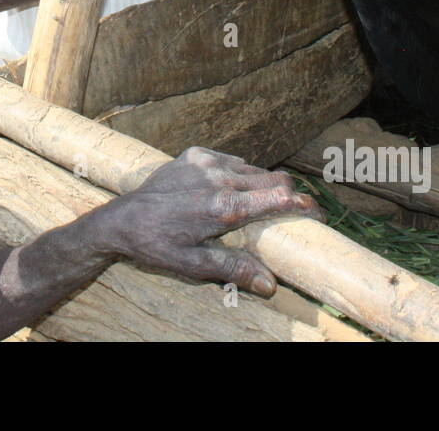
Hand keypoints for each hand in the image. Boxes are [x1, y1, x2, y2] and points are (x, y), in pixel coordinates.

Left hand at [94, 147, 322, 296]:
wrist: (121, 219)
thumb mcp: (194, 265)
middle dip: (288, 194)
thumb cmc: (157, 245)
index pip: (279, 197)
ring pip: (253, 169)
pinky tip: (228, 190)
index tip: (318, 214)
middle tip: (293, 212)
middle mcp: (218, 178)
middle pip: (274, 179)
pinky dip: (238, 174)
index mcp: (223, 206)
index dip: (304, 204)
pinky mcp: (194, 153)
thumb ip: (234, 271)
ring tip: (259, 205)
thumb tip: (271, 284)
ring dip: (262, 184)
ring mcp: (206, 161)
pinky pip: (231, 161)